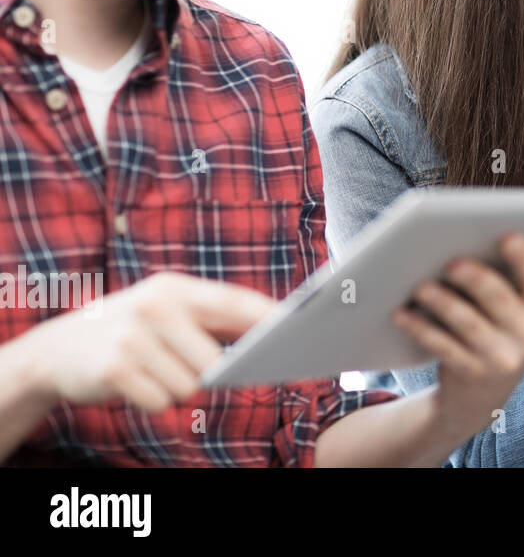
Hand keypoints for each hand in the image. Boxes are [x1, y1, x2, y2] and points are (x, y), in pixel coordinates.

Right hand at [21, 271, 274, 411]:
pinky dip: (154, 401)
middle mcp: (154, 306)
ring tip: (152, 369)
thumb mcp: (167, 311)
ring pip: (190, 386)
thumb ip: (213, 321)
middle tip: (180, 363)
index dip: (268, 317)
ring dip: (176, 388)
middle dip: (208, 372)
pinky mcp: (114, 369)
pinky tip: (135, 383)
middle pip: (215, 359)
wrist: (58, 350)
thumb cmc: (132, 331)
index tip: (298, 329)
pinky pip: (161, 402)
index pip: (234, 302)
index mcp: (175, 288)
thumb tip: (269, 339)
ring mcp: (132, 337)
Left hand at [393, 232, 523, 440]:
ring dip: (443, 303)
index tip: (507, 236)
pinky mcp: (472, 376)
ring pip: (469, 325)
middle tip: (451, 262)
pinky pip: (444, 348)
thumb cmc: (506, 334)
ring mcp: (503, 360)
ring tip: (420, 285)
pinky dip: (422, 329)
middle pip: (501, 301)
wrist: (480, 397)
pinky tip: (403, 314)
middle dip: (477, 279)